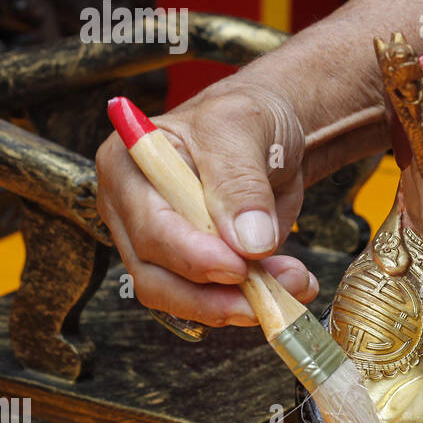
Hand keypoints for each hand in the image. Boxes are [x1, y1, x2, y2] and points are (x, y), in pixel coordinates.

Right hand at [94, 83, 315, 325]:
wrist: (271, 136)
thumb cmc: (246, 119)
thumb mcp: (243, 129)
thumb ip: (241, 182)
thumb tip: (249, 242)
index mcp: (128, 165)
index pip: (149, 227)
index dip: (191, 256)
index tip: (239, 266)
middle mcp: (132, 211)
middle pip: (154, 275)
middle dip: (214, 294)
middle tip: (271, 291)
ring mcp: (158, 244)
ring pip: (180, 298)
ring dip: (238, 303)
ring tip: (294, 283)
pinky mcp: (190, 267)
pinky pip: (211, 298)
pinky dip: (252, 301)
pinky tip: (290, 286)